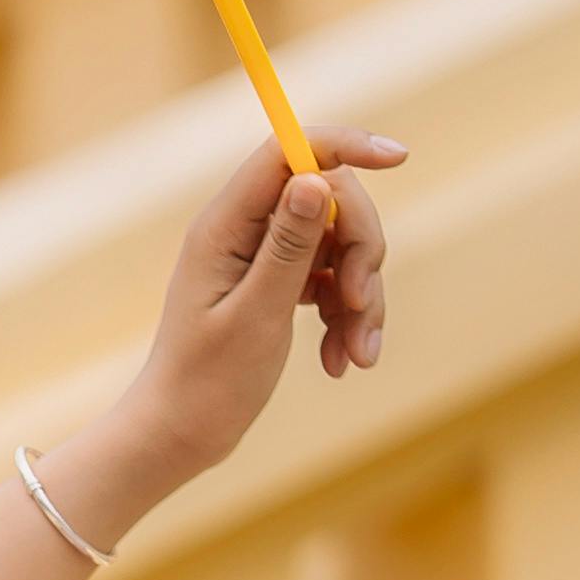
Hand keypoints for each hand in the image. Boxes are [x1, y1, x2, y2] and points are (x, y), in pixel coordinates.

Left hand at [102, 125, 397, 511]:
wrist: (182, 435)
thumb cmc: (207, 382)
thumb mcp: (255, 314)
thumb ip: (287, 247)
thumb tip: (313, 178)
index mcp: (225, 226)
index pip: (289, 152)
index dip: (344, 145)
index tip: (397, 158)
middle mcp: (243, 230)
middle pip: (331, 198)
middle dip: (361, 250)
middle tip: (358, 306)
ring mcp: (263, 256)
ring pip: (341, 243)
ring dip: (361, 296)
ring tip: (355, 356)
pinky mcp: (279, 283)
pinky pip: (333, 278)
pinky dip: (347, 317)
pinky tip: (341, 361)